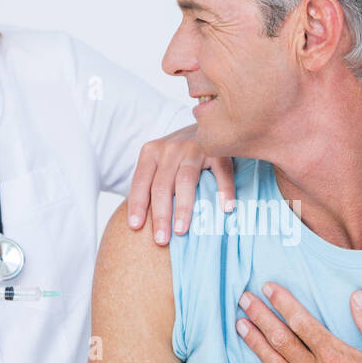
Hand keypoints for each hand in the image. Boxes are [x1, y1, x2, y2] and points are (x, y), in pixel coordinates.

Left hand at [125, 123, 234, 244]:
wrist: (208, 122)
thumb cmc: (181, 154)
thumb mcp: (161, 162)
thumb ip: (152, 184)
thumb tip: (140, 224)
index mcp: (151, 152)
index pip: (141, 182)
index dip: (137, 205)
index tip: (135, 227)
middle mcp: (170, 148)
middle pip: (162, 185)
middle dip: (160, 215)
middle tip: (161, 240)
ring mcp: (194, 147)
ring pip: (185, 180)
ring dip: (184, 207)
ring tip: (182, 230)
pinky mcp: (218, 149)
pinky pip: (221, 171)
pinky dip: (223, 190)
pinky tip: (226, 209)